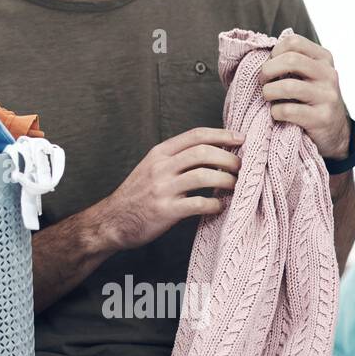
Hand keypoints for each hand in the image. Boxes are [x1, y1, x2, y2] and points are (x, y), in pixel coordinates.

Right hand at [97, 127, 243, 252]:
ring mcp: (162, 189)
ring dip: (226, 180)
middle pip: (203, 152)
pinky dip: (215, 204)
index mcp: (159, 153)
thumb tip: (214, 152)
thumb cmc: (138, 195)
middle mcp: (160, 167)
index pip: (196, 135)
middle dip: (229, 158)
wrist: (112, 220)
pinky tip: (220, 207)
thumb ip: (177, 159)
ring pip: (203, 176)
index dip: (222, 135)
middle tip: (241, 167)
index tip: (241, 139)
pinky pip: (198, 204)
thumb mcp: (152, 167)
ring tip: (235, 186)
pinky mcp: (165, 211)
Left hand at [258, 32, 350, 159]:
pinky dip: (275, 112)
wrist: (335, 130)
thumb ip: (291, 61)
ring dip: (269, 92)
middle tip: (263, 81)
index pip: (294, 42)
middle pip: (291, 60)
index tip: (270, 65)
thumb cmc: (312, 98)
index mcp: (323, 58)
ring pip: (288, 86)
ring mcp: (327, 96)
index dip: (274, 52)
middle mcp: (328, 74)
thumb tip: (261, 53)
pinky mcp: (322, 118)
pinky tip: (277, 113)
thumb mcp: (308, 74)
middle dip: (267, 70)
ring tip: (268, 97)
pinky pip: (288, 110)